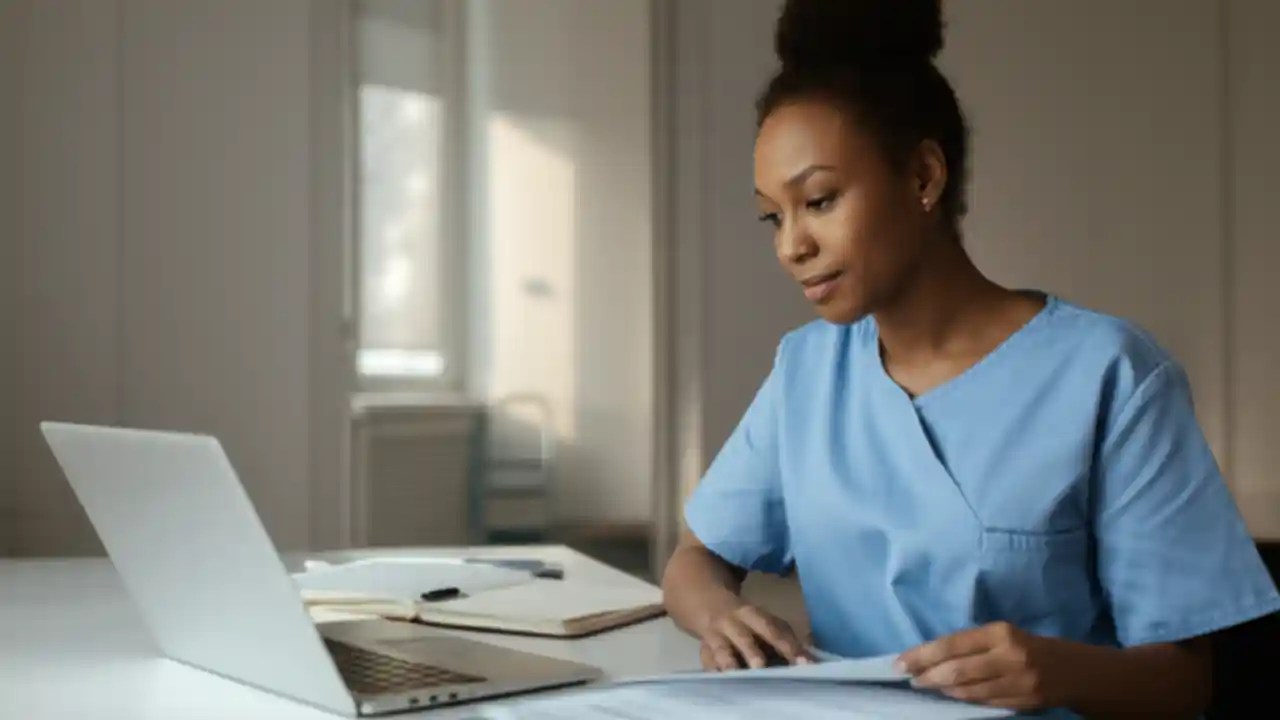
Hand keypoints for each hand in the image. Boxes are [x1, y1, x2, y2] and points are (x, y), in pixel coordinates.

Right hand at [698, 602, 813, 670]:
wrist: (709, 606)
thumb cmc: (747, 621)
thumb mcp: (764, 621)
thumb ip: (784, 638)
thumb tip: (810, 659)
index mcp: (752, 615)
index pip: (772, 630)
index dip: (788, 646)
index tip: (804, 663)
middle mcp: (733, 624)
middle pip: (744, 637)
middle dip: (752, 652)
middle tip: (761, 668)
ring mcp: (716, 638)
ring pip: (721, 650)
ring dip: (729, 663)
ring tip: (736, 674)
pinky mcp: (705, 652)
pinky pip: (707, 662)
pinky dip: (713, 671)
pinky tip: (720, 680)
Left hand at [896, 622, 1068, 710]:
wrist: (1077, 671)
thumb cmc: (1031, 646)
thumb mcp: (1004, 635)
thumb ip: (973, 644)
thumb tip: (931, 656)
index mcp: (1001, 633)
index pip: (953, 644)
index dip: (923, 655)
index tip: (901, 662)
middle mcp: (1010, 656)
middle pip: (958, 671)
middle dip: (928, 676)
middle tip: (911, 678)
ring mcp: (1020, 683)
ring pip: (970, 691)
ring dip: (944, 690)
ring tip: (929, 685)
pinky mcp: (1025, 703)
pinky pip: (986, 702)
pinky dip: (965, 699)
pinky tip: (952, 695)